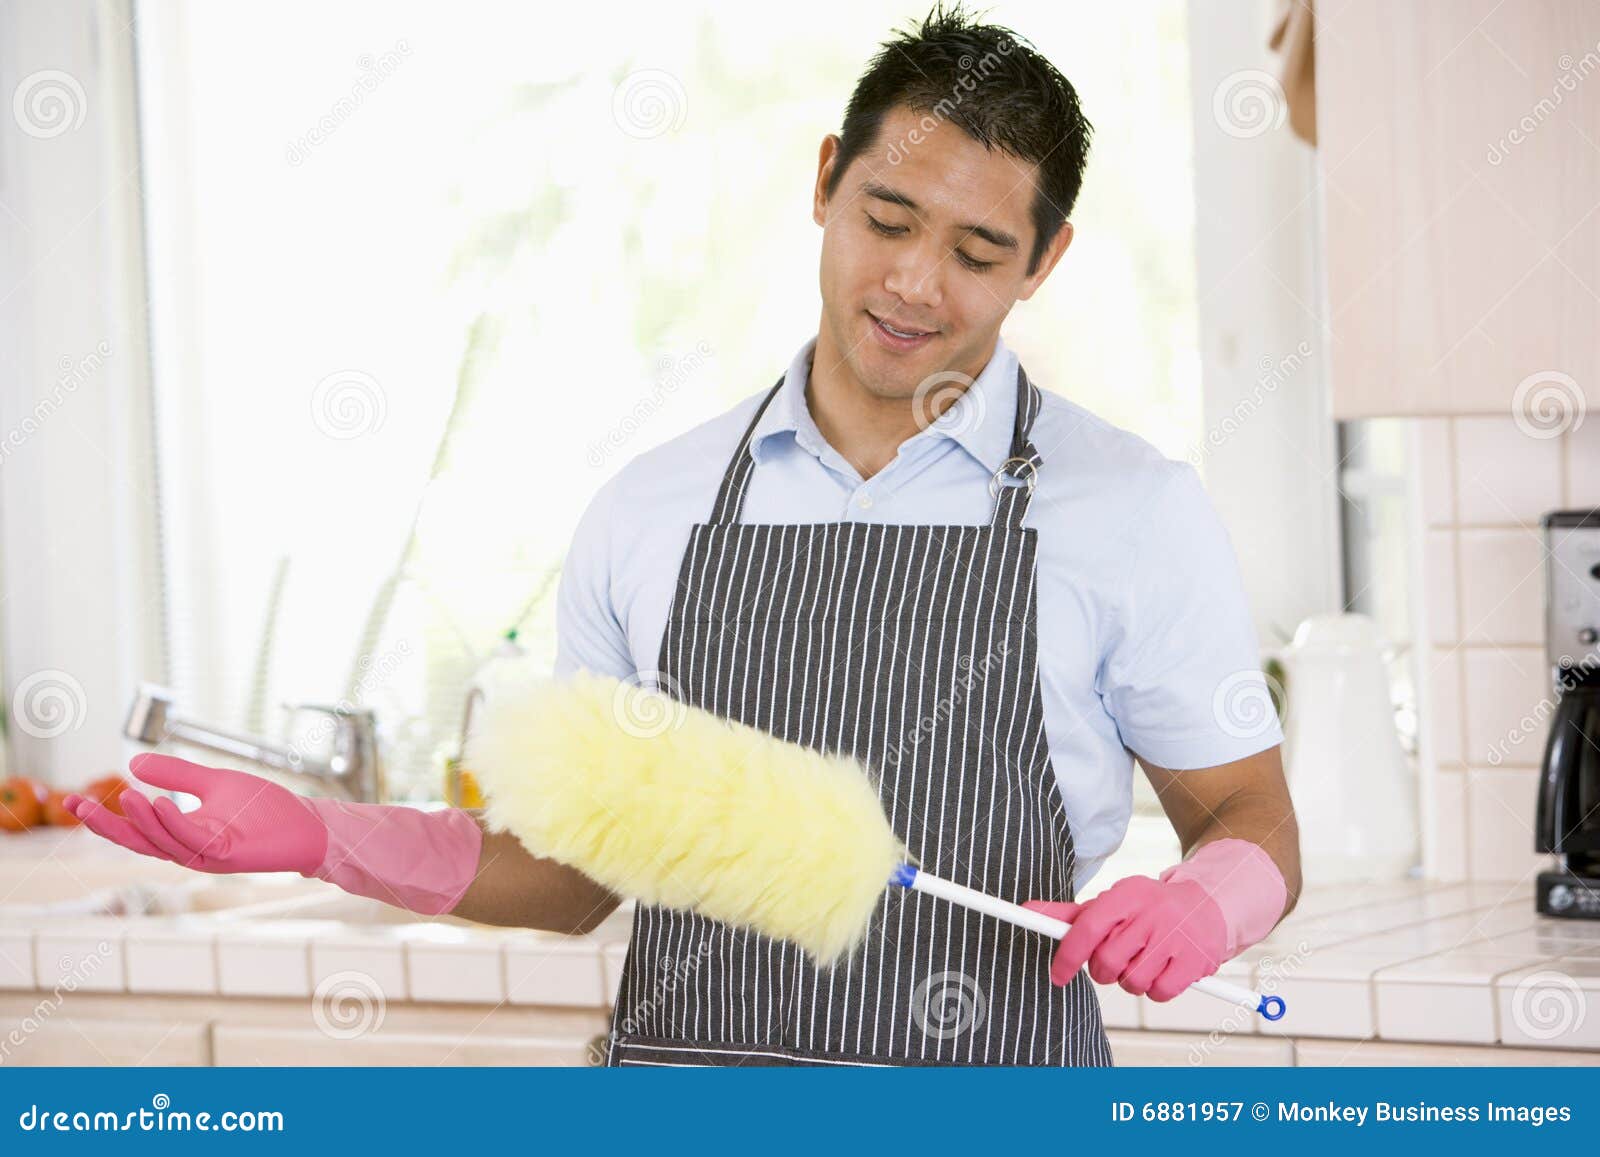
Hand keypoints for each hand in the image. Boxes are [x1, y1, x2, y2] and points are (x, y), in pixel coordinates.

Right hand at [64, 753, 327, 874]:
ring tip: (123, 795)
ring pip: (164, 841)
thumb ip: (178, 775)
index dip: (103, 818)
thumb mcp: (214, 783)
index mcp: (181, 834)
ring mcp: (208, 854)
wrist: (307, 826)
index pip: (134, 829)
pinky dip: (175, 822)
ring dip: (141, 819)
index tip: (71, 799)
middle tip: (75, 804)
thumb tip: (134, 763)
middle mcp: (188, 849)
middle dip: (106, 825)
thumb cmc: (264, 809)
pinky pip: (195, 839)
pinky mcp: (229, 853)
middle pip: (138, 841)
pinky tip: (160, 802)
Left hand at [1023, 874, 1228, 1000]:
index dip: (1067, 956)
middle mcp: (1151, 913)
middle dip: (1104, 969)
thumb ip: (1070, 914)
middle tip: (1117, 958)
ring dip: (1131, 979)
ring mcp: (1175, 937)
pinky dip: (1155, 989)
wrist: (1208, 904)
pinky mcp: (1195, 962)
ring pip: (1131, 982)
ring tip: (1143, 959)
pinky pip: (1158, 993)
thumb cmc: (1149, 908)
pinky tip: (1163, 969)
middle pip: (1106, 963)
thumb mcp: (1111, 903)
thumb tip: (1028, 910)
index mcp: (1125, 894)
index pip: (1086, 929)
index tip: (1057, 975)